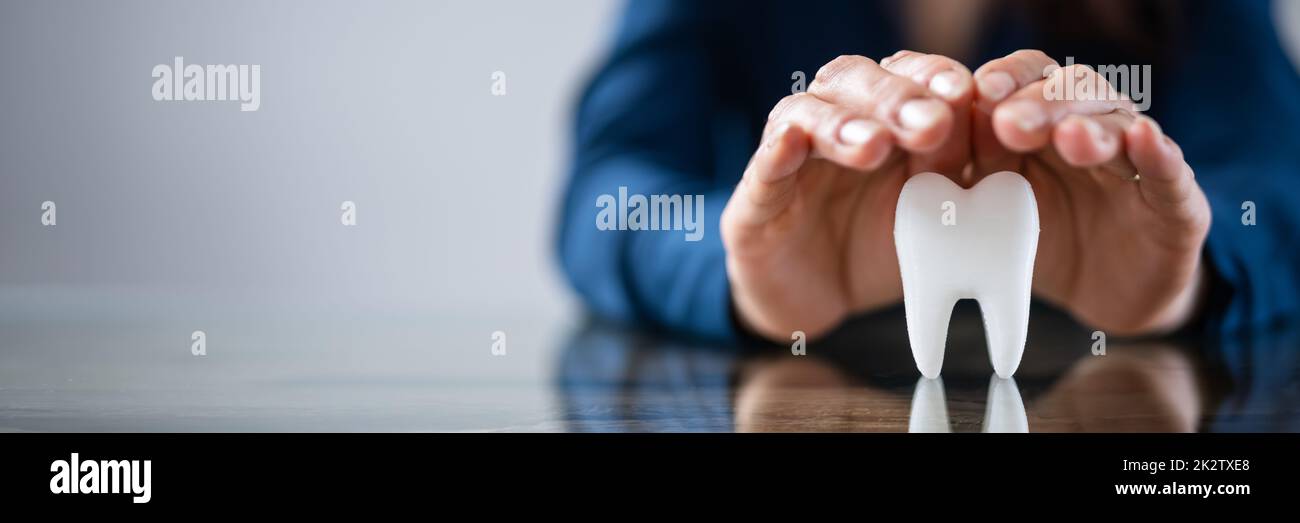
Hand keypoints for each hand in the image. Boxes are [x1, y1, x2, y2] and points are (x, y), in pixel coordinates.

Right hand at [721, 53, 973, 341]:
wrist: (820, 299)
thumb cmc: (882, 248)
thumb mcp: (935, 218)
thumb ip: (961, 177)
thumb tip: (1007, 139)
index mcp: (888, 120)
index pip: (909, 76)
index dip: (934, 77)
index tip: (965, 92)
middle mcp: (838, 123)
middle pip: (858, 81)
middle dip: (897, 98)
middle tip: (930, 124)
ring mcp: (793, 155)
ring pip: (808, 112)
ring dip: (843, 123)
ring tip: (873, 146)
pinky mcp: (758, 195)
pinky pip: (765, 162)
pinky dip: (778, 148)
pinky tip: (792, 143)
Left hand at [971, 50, 1210, 335]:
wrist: (1106, 296)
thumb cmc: (1041, 244)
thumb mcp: (992, 218)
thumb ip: (962, 183)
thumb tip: (914, 152)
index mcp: (1037, 127)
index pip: (1021, 82)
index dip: (1001, 82)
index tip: (974, 93)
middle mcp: (1087, 130)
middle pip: (1068, 93)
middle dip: (1038, 105)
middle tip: (1009, 125)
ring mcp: (1133, 162)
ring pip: (1118, 122)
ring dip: (1091, 126)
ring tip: (1069, 139)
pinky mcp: (1174, 201)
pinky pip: (1169, 169)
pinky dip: (1157, 152)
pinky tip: (1142, 139)